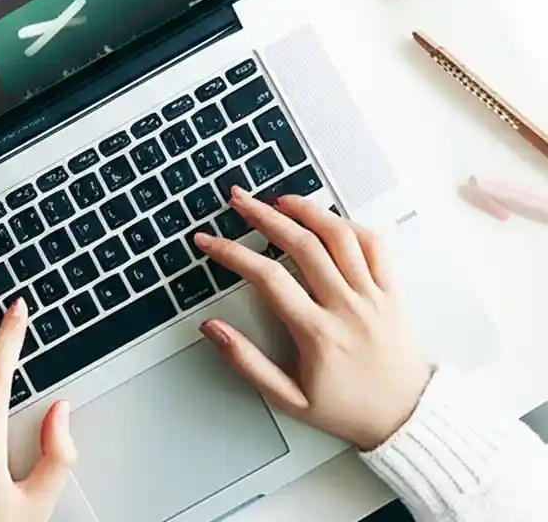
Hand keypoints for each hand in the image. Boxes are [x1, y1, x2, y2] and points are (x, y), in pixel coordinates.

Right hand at [195, 189, 431, 450]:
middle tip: (239, 201)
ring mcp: (373, 295)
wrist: (409, 418)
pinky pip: (375, 245)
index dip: (231, 253)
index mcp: (317, 333)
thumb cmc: (350, 410)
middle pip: (302, 244)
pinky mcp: (393, 292)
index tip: (209, 241)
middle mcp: (346, 307)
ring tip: (280, 199)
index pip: (266, 277)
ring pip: (340, 236)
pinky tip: (329, 220)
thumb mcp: (288, 398)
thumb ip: (246, 362)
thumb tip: (213, 330)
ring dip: (307, 210)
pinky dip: (351, 225)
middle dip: (263, 216)